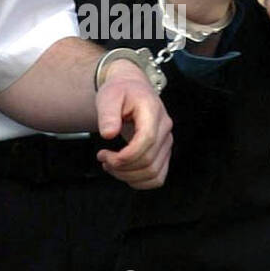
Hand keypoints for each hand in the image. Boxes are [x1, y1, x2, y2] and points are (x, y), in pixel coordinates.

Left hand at [95, 64, 172, 188]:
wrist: (132, 89)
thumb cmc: (120, 92)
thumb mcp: (108, 96)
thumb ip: (108, 114)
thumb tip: (109, 134)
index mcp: (152, 111)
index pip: (147, 140)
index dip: (126, 155)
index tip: (104, 155)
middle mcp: (165, 128)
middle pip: (149, 160)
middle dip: (121, 167)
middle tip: (103, 159)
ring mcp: (167, 142)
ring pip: (154, 173)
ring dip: (128, 176)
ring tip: (110, 166)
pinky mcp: (164, 152)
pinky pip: (158, 177)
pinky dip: (140, 182)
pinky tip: (124, 173)